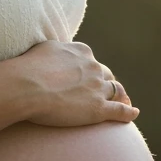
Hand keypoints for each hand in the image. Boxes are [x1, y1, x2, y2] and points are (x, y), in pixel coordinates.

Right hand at [14, 41, 137, 126]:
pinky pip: (120, 110)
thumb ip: (59, 50)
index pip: (91, 61)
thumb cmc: (29, 67)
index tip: (87, 76)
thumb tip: (60, 52)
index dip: (90, 70)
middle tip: (105, 90)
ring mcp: (98, 88)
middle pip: (106, 75)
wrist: (26, 86)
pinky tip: (133, 113)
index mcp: (82, 52)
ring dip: (119, 95)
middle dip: (106, 82)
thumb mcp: (45, 48)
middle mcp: (94, 68)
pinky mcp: (99, 109)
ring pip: (115, 91)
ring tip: (123, 101)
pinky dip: (128, 111)